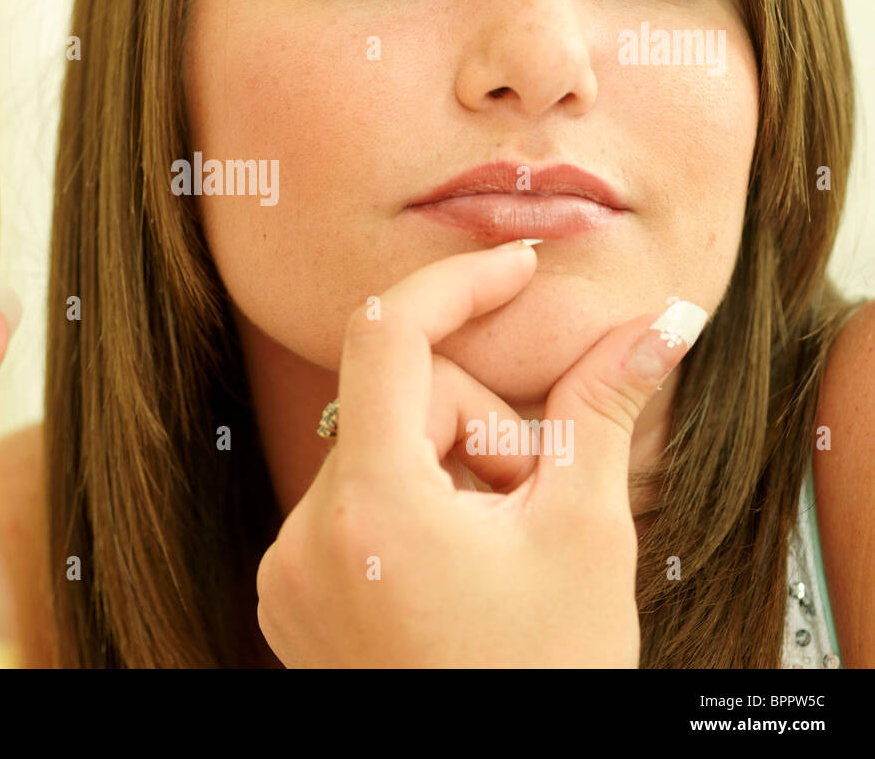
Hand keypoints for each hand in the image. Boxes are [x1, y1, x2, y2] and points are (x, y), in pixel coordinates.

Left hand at [254, 240, 704, 667]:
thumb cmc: (547, 676)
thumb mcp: (585, 533)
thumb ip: (603, 409)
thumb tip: (658, 324)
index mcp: (369, 506)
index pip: (389, 334)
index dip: (458, 285)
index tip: (515, 271)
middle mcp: (305, 533)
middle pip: (399, 404)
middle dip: (479, 429)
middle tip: (531, 501)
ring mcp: (289, 569)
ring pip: (377, 453)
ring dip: (447, 475)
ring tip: (495, 550)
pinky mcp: (289, 595)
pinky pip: (348, 504)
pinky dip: (407, 510)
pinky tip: (452, 572)